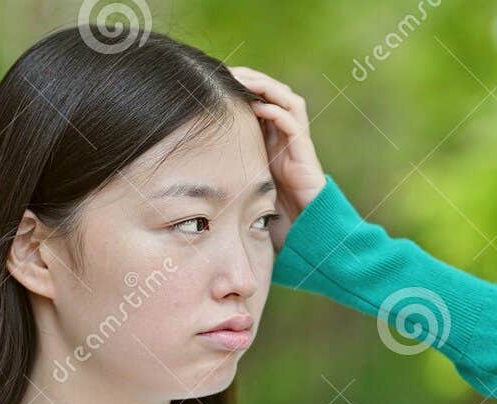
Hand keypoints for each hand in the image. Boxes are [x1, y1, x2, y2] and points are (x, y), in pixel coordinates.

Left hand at [229, 65, 325, 251]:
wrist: (304, 238)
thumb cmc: (272, 219)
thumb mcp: (243, 188)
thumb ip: (228, 173)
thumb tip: (190, 171)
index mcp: (271, 142)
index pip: (258, 102)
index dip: (242, 88)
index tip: (216, 80)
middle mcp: (285, 139)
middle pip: (273, 94)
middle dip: (252, 80)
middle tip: (227, 71)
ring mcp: (297, 146)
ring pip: (287, 101)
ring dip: (266, 88)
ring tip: (243, 80)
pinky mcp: (305, 157)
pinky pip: (294, 124)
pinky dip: (277, 112)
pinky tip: (258, 107)